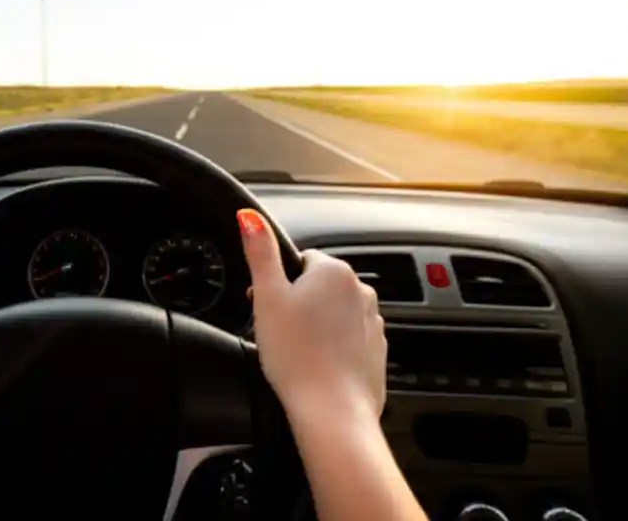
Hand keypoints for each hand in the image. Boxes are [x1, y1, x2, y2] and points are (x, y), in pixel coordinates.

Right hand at [238, 209, 386, 422]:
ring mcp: (373, 320)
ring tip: (297, 351)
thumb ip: (260, 253)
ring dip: (317, 325)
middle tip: (278, 330)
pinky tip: (317, 365)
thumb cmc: (296, 355)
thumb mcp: (267, 297)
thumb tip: (250, 218)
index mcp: (334, 271)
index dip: (279, 283)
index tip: (268, 306)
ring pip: (334, 313)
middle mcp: (361, 290)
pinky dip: (333, 347)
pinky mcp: (376, 349)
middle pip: (319, 286)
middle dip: (298, 303)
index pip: (301, 261)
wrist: (331, 409)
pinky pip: (349, 339)